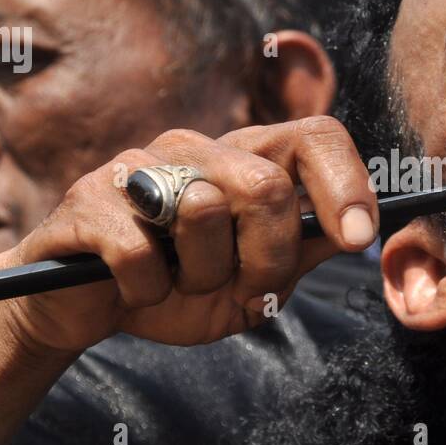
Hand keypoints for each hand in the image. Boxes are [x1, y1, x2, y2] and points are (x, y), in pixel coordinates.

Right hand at [0, 116, 377, 355]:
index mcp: (245, 158)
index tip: (357, 238)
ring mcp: (137, 167)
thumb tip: (359, 228)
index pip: (314, 136)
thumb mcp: (254, 281)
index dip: (345, 183)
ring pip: (202, 212)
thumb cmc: (179, 288)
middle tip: (244, 287)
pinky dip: (147, 292)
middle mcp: (194, 147)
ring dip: (202, 276)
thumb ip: (301, 250)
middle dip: (267, 257)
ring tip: (179, 282)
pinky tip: (135, 290)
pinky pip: (139, 253)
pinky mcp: (86, 199)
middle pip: (266, 186)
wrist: (85, 308)